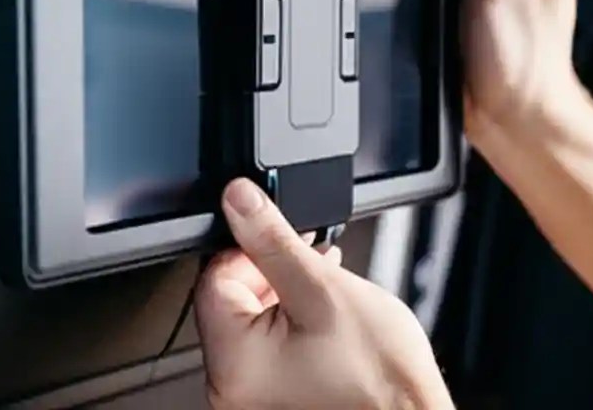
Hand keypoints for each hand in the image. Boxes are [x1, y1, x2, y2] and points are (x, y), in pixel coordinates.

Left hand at [195, 179, 453, 409]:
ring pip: (252, 319)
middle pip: (230, 300)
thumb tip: (238, 201)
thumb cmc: (380, 377)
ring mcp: (253, 395)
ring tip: (325, 280)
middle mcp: (232, 388)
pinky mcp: (273, 396)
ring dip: (284, 289)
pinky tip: (322, 308)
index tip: (278, 235)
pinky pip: (267, 344)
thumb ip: (273, 241)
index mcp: (232, 364)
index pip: (213, 280)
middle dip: (270, 267)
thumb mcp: (323, 289)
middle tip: (309, 255)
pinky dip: (291, 318)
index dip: (246, 247)